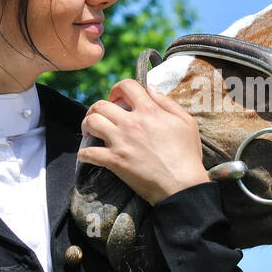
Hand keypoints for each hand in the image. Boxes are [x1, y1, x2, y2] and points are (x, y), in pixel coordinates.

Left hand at [77, 79, 210, 203]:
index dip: (118, 88)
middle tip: (100, 115)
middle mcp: (131, 123)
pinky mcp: (114, 161)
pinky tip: (86, 155)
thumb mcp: (186, 122)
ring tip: (90, 131)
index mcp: (149, 111)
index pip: (126, 86)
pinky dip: (84, 153)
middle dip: (97, 107)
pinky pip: (88, 153)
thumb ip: (167, 102)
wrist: (182, 185)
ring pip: (91, 123)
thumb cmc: (187, 155)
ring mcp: (121, 142)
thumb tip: (150, 88)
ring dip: (87, 125)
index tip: (117, 97)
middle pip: (101, 104)